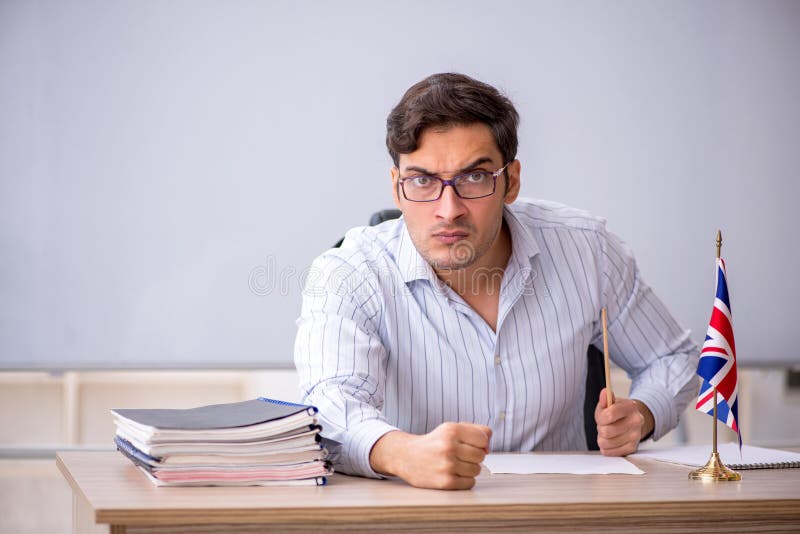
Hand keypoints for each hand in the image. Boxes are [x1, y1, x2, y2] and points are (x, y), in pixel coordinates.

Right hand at [369, 422, 491, 489]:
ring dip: (469, 469)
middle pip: (481, 455)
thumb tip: (489, 446)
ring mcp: (447, 466)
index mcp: (451, 430)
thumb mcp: (451, 429)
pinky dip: (464, 480)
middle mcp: (449, 447)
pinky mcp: (445, 482)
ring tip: (454, 464)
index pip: (483, 439)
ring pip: (476, 470)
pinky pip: (470, 483)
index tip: (470, 444)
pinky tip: (451, 474)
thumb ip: (476, 431)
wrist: (406, 457)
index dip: (480, 442)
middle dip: (473, 456)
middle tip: (459, 455)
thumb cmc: (434, 443)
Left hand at [594, 388, 653, 455]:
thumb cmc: (617, 412)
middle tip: (604, 426)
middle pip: (606, 431)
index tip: (602, 418)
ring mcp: (636, 436)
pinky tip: (611, 441)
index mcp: (630, 407)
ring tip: (607, 433)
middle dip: (600, 429)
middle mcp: (637, 421)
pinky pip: (610, 452)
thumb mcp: (610, 403)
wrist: (632, 422)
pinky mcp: (633, 448)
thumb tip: (604, 392)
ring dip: (602, 439)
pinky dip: (606, 448)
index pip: (609, 415)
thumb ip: (605, 399)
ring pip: (606, 443)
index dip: (600, 418)